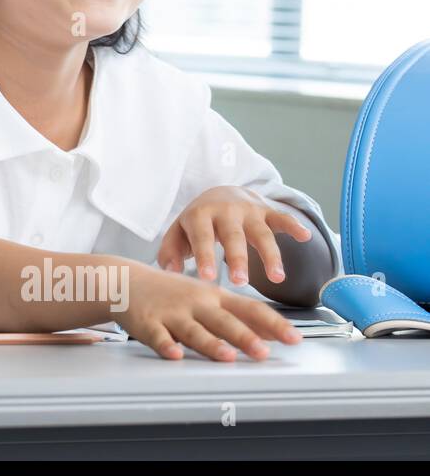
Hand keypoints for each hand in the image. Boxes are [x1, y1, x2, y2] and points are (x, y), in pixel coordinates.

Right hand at [110, 262, 301, 360]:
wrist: (125, 280)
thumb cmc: (169, 291)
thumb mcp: (206, 297)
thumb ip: (238, 315)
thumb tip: (273, 332)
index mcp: (214, 297)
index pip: (249, 310)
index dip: (273, 324)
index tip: (294, 338)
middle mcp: (196, 303)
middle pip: (224, 321)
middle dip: (244, 337)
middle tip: (263, 352)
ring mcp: (171, 313)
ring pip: (194, 330)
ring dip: (211, 344)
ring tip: (227, 356)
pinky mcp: (148, 323)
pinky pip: (158, 336)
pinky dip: (166, 345)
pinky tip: (174, 354)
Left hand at [156, 185, 312, 286]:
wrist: (220, 193)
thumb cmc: (197, 223)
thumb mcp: (178, 233)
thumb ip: (171, 252)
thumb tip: (170, 272)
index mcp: (200, 216)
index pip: (202, 237)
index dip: (205, 257)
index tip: (207, 278)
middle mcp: (226, 211)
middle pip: (234, 236)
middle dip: (238, 259)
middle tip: (240, 282)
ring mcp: (249, 211)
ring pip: (262, 233)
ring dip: (270, 255)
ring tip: (277, 278)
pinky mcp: (267, 211)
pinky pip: (282, 218)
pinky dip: (294, 226)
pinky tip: (305, 237)